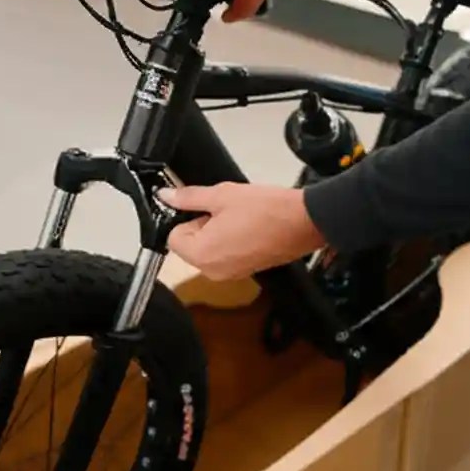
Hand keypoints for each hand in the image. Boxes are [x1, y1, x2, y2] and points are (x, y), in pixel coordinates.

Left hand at [158, 183, 326, 280]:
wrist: (303, 222)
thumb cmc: (264, 208)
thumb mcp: (221, 195)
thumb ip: (189, 197)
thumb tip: (165, 196)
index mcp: (201, 254)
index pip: (173, 236)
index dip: (187, 218)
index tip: (206, 207)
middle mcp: (211, 271)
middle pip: (189, 245)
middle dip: (201, 226)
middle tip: (224, 210)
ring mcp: (229, 274)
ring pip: (208, 250)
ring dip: (216, 233)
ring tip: (239, 218)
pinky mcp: (245, 272)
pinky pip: (225, 256)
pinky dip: (230, 241)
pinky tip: (248, 227)